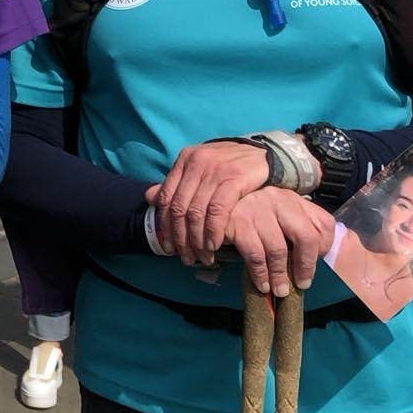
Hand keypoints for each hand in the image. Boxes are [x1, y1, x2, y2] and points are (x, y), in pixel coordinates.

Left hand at [146, 140, 272, 265]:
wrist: (263, 155)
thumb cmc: (229, 166)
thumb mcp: (200, 170)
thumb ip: (177, 184)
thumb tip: (148, 198)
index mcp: (184, 160)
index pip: (166, 197)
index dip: (165, 225)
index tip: (168, 247)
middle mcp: (196, 163)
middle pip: (180, 208)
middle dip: (180, 238)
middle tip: (186, 257)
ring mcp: (214, 170)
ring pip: (196, 212)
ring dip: (197, 240)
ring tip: (202, 256)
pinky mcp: (234, 178)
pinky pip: (217, 210)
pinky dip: (213, 231)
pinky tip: (214, 244)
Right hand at [224, 189, 334, 298]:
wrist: (214, 204)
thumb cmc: (255, 217)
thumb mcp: (281, 217)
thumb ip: (302, 229)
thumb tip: (319, 255)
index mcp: (295, 199)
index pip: (322, 224)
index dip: (322, 251)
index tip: (312, 268)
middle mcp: (278, 198)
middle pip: (305, 236)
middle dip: (305, 266)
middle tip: (301, 285)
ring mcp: (257, 207)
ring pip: (277, 249)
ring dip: (279, 275)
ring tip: (279, 290)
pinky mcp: (237, 220)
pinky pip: (254, 254)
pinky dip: (260, 274)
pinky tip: (261, 284)